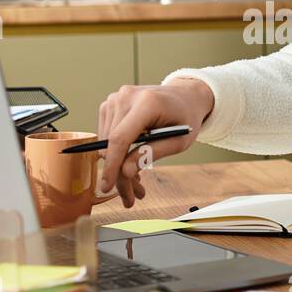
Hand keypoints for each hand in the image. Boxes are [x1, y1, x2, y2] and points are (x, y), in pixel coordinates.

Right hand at [98, 78, 215, 207]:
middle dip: (120, 174)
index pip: (120, 138)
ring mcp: (115, 98)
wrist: (184, 96)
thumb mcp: (179, 141)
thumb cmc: (185, 117)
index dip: (112, 165)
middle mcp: (126, 97)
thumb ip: (151, 154)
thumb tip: (125, 172)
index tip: (107, 187)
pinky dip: (117, 153)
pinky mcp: (110, 104)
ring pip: (106, 144)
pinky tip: (131, 161)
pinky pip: (106, 136)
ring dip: (119, 166)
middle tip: (134, 195)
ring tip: (138, 180)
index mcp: (147, 102)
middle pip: (111, 144)